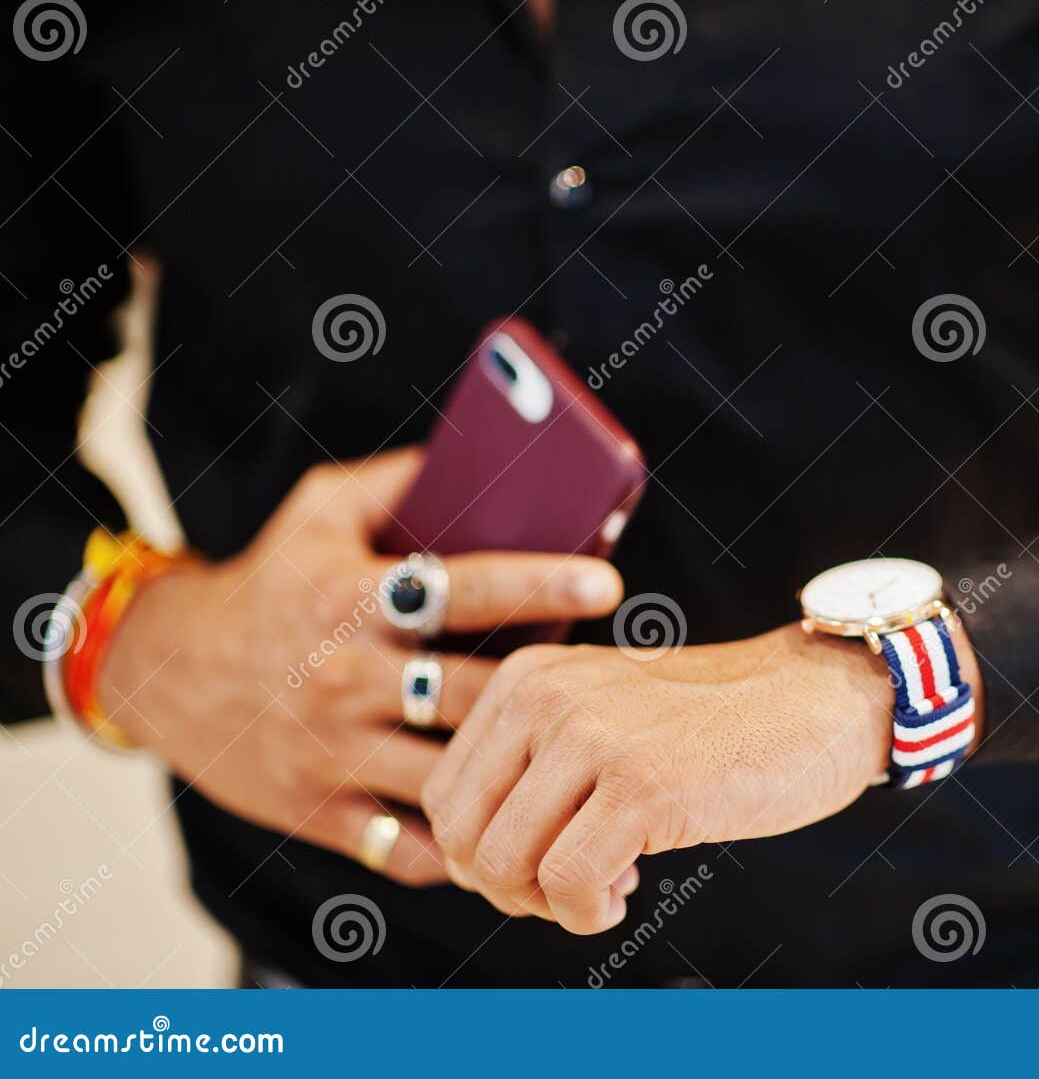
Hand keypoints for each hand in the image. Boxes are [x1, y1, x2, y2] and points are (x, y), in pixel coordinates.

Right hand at [97, 449, 623, 885]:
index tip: (606, 583)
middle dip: (539, 695)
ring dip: (514, 777)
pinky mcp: (316, 809)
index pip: (461, 588)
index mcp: (353, 598)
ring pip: (446, 775)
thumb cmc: (270, 582)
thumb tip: (478, 454)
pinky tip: (512, 833)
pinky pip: (403, 846)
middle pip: (468, 692)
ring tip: (578, 774)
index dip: (538, 584)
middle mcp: (344, 676)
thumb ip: (396, 479)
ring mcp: (330, 749)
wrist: (166, 670)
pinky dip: (460, 849)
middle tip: (601, 695)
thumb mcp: (318, 511)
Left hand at [421, 620, 981, 931]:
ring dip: (547, 906)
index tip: (550, 858)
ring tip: (605, 887)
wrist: (819, 698)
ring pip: (503, 866)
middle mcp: (546, 696)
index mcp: (527, 677)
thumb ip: (533, 768)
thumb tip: (475, 868)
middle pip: (461, 838)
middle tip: (571, 887)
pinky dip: (588, 916)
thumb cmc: (714, 725)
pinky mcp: (645, 785)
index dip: (484, 855)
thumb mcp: (602, 718)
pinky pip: (569, 885)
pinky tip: (627, 895)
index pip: (445, 797)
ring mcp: (594, 737)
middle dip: (507, 889)